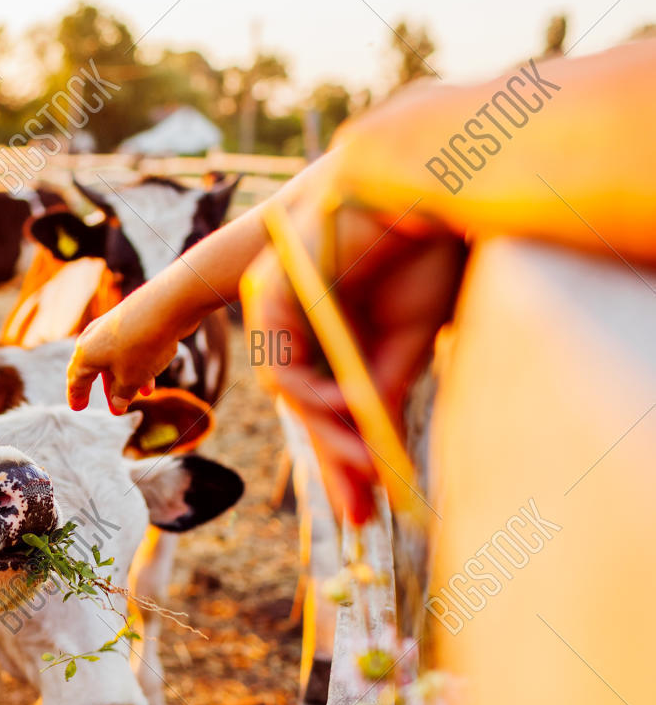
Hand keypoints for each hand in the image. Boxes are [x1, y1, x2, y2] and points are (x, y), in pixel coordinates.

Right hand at [66, 287, 212, 413]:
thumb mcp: (130, 379)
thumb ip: (122, 395)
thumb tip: (117, 404)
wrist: (167, 305)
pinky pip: (130, 348)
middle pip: (97, 369)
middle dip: (110, 390)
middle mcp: (94, 338)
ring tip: (142, 394)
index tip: (78, 407)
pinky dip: (138, 363)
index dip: (77, 396)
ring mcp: (113, 326)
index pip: (76, 380)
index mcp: (85, 354)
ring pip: (117, 359)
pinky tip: (153, 375)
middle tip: (115, 408)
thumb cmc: (142, 346)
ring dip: (128, 378)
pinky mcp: (131, 319)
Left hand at [243, 170, 465, 523]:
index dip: (346, 457)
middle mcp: (297, 322)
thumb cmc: (424, 250)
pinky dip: (315, 397)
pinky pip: (283, 366)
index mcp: (328, 330)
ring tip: (372, 463)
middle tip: (360, 515)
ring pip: (291, 394)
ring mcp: (279, 309)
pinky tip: (350, 413)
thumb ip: (378, 396)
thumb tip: (375, 458)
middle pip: (305, 407)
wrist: (432, 189)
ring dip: (330, 434)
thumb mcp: (405, 340)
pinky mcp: (272, 295)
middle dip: (332, 462)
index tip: (367, 508)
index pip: (328, 404)